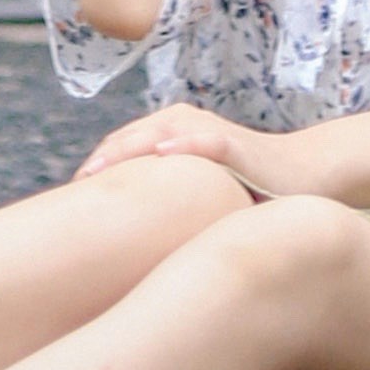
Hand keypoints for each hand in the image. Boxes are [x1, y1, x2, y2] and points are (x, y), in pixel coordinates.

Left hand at [82, 100, 292, 194]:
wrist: (304, 175)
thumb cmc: (247, 189)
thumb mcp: (197, 194)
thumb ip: (165, 205)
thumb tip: (121, 245)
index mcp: (170, 133)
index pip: (120, 147)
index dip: (93, 169)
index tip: (66, 200)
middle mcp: (185, 124)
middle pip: (129, 138)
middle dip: (100, 161)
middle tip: (71, 190)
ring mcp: (210, 131)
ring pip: (159, 132)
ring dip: (128, 148)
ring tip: (97, 170)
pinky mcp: (237, 143)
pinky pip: (208, 139)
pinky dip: (186, 143)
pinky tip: (163, 153)